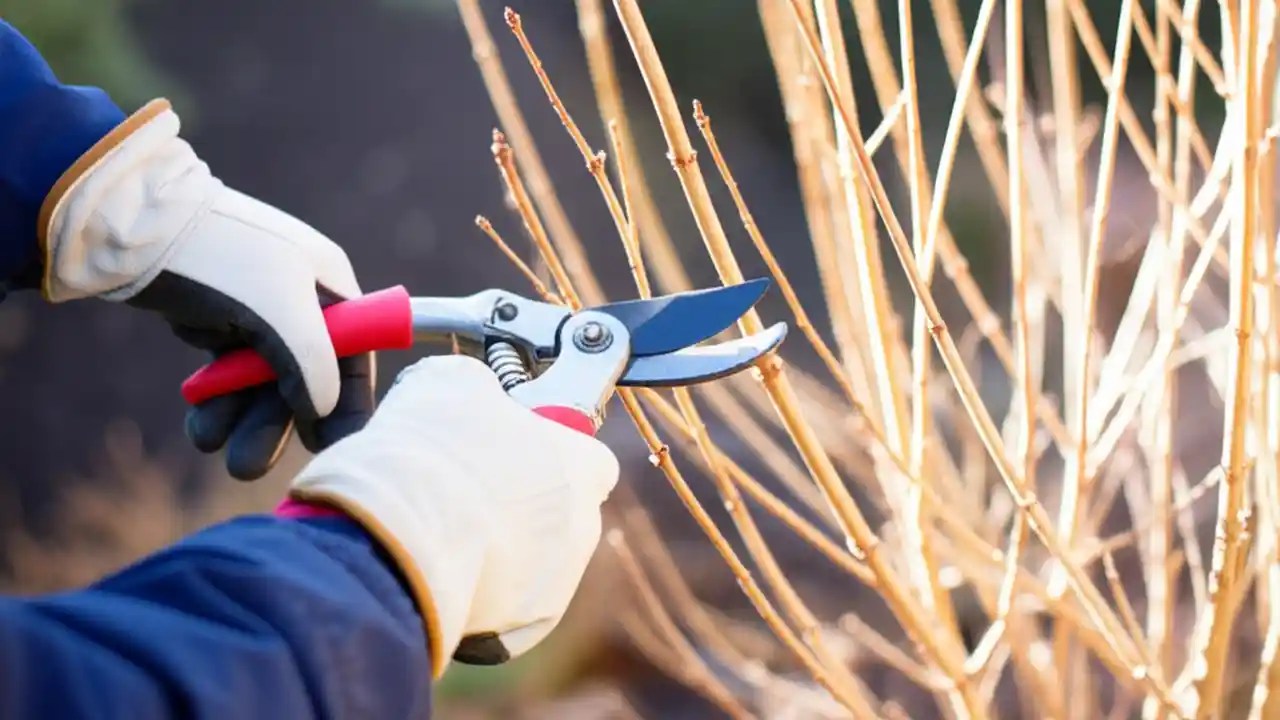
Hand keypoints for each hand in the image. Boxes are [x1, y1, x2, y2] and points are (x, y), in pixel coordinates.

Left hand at [39, 100, 373, 478]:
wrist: (134, 225)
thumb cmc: (221, 260)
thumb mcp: (281, 313)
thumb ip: (314, 367)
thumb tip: (325, 413)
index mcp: (327, 287)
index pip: (354, 356)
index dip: (347, 405)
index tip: (334, 449)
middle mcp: (298, 302)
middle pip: (304, 380)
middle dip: (278, 425)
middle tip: (251, 467)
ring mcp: (256, 313)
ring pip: (260, 386)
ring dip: (242, 422)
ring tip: (216, 449)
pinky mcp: (216, 323)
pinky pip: (228, 378)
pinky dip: (217, 405)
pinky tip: (200, 426)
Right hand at [288, 355, 619, 676]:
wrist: (395, 536)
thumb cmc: (430, 452)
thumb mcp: (450, 384)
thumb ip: (478, 385)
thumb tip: (473, 390)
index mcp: (581, 464)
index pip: (590, 456)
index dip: (551, 447)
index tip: (512, 444)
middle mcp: (583, 525)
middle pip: (563, 509)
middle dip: (524, 501)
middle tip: (469, 487)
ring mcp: (559, 581)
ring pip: (537, 559)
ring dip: (503, 546)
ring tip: (446, 530)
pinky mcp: (526, 626)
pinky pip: (508, 603)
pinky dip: (483, 590)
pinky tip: (442, 568)